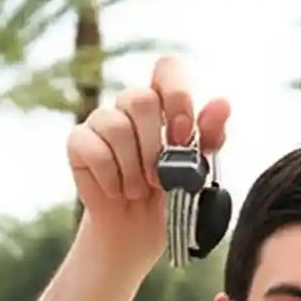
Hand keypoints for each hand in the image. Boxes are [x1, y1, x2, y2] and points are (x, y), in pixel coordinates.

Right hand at [66, 55, 230, 273]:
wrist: (139, 231)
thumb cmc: (172, 196)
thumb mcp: (199, 170)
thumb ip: (209, 137)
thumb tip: (222, 102)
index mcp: (166, 104)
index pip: (168, 69)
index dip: (175, 94)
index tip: (182, 133)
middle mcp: (132, 106)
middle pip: (140, 98)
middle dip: (154, 145)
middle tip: (160, 177)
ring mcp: (102, 121)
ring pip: (115, 124)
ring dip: (133, 168)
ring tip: (140, 189)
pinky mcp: (79, 142)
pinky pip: (93, 148)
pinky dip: (110, 177)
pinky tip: (118, 191)